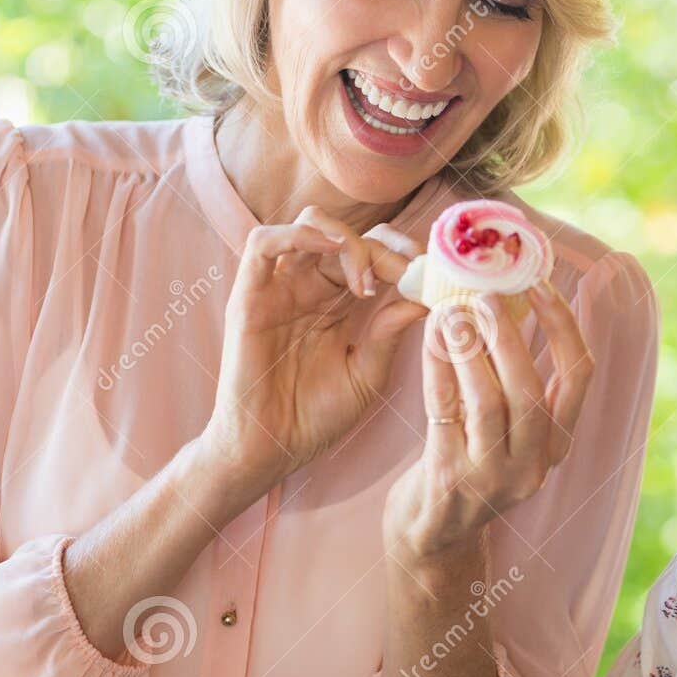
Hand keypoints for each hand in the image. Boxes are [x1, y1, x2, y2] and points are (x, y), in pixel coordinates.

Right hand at [201, 207, 428, 499]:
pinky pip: (262, 243)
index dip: (403, 254)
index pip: (374, 253)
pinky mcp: (249, 296)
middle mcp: (310, 287)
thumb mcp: (367, 374)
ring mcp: (279, 288)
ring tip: (365, 281)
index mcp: (339, 304)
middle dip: (384, 248)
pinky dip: (298, 233)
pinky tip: (330, 252)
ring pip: (310, 223)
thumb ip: (390, 332)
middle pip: (350, 233)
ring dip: (346, 238)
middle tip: (403, 278)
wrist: (269, 453)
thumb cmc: (314, 418)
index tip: (428, 277)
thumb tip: (424, 295)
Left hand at [383, 280, 593, 562]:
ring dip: (470, 350)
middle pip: (533, 391)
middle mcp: (534, 463)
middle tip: (486, 294)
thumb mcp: (507, 426)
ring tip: (452, 311)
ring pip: (488, 404)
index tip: (540, 282)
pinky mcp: (448, 481)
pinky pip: (442, 413)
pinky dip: (437, 369)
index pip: (579, 374)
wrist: (433, 534)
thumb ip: (512, 374)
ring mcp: (492, 477)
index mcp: (557, 441)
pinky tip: (430, 339)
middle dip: (511, 336)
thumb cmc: (470, 460)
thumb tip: (502, 297)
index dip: (564, 324)